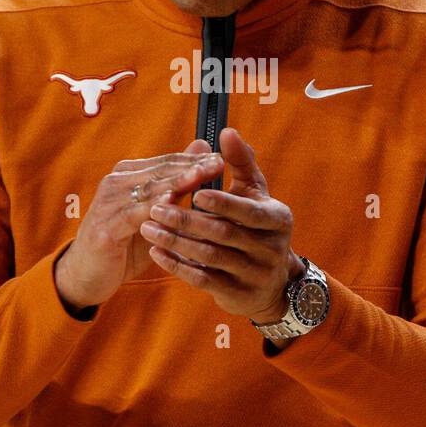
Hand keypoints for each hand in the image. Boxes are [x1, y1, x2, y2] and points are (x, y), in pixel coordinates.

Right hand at [55, 141, 223, 310]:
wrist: (87, 275)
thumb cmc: (124, 243)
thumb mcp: (154, 214)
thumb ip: (176, 184)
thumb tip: (201, 150)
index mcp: (128, 176)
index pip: (167, 162)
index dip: (194, 159)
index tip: (222, 157)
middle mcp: (116, 183)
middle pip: (160, 171)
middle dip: (191, 166)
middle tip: (218, 162)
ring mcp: (108, 203)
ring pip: (149, 189)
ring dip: (177, 182)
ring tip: (201, 175)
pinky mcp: (105, 227)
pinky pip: (134, 215)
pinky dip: (154, 208)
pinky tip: (172, 203)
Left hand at [140, 127, 304, 320]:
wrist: (272, 284)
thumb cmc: (258, 226)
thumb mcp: (256, 193)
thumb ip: (241, 161)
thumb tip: (226, 132)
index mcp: (277, 219)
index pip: (249, 210)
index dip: (222, 202)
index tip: (193, 193)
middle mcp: (271, 248)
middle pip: (224, 233)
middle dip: (187, 220)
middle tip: (156, 208)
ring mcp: (256, 274)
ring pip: (210, 257)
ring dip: (176, 242)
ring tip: (148, 229)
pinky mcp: (238, 295)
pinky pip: (203, 280)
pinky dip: (178, 266)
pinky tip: (157, 252)